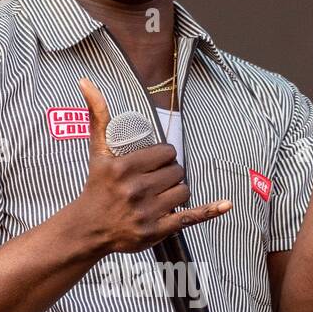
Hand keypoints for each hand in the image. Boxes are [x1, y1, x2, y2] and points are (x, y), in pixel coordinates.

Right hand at [75, 78, 232, 253]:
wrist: (88, 228)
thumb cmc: (96, 186)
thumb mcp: (97, 151)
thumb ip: (97, 115)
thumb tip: (86, 81)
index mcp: (124, 168)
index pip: (166, 152)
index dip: (165, 155)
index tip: (156, 161)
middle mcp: (136, 190)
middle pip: (176, 171)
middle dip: (170, 172)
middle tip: (156, 179)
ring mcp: (147, 212)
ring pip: (184, 190)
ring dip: (178, 189)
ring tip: (162, 193)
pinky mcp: (157, 230)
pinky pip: (190, 217)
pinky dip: (210, 211)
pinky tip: (226, 204)